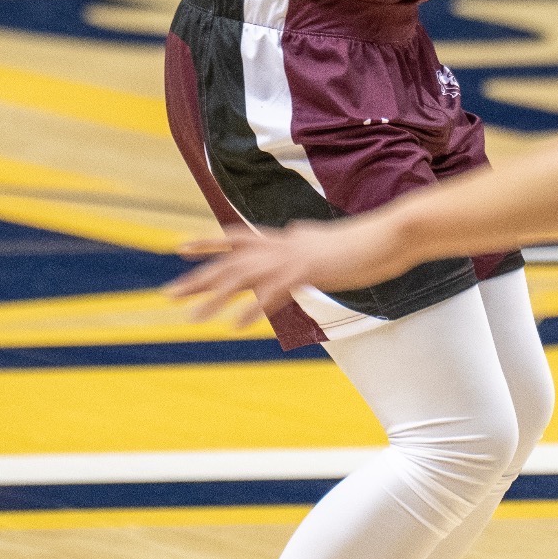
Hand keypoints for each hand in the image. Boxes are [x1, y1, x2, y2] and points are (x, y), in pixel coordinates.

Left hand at [167, 217, 410, 326]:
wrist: (389, 236)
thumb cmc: (364, 244)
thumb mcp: (325, 243)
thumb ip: (304, 242)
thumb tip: (294, 234)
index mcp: (286, 238)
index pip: (238, 238)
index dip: (208, 242)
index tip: (180, 248)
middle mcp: (283, 244)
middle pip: (230, 261)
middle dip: (198, 278)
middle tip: (168, 294)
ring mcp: (294, 257)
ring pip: (243, 277)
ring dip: (215, 299)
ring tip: (192, 318)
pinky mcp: (308, 271)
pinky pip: (273, 293)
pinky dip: (253, 308)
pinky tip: (238, 324)